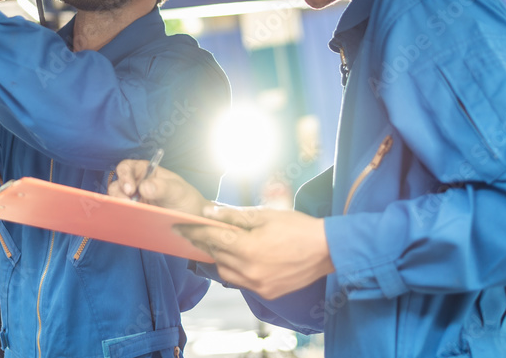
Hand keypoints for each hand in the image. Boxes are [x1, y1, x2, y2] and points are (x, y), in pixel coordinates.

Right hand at [108, 160, 209, 216]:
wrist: (192, 219)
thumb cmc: (186, 199)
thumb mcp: (177, 191)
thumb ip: (162, 187)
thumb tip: (144, 187)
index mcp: (146, 172)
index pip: (127, 167)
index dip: (124, 175)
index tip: (130, 189)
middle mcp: (137, 184)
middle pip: (118, 184)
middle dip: (118, 193)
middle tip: (127, 204)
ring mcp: (135, 200)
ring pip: (117, 200)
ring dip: (118, 205)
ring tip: (129, 213)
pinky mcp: (134, 214)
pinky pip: (122, 214)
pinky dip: (122, 216)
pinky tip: (128, 221)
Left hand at [177, 206, 334, 299]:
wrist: (327, 250)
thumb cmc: (297, 227)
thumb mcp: (264, 214)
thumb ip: (234, 215)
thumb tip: (208, 212)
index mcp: (248, 248)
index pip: (211, 238)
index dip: (193, 230)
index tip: (178, 225)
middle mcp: (249, 270)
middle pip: (216, 255)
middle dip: (204, 242)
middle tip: (193, 232)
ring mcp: (258, 285)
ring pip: (225, 272)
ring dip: (219, 257)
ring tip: (217, 243)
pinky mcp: (267, 293)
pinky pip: (241, 282)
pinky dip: (234, 269)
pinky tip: (236, 258)